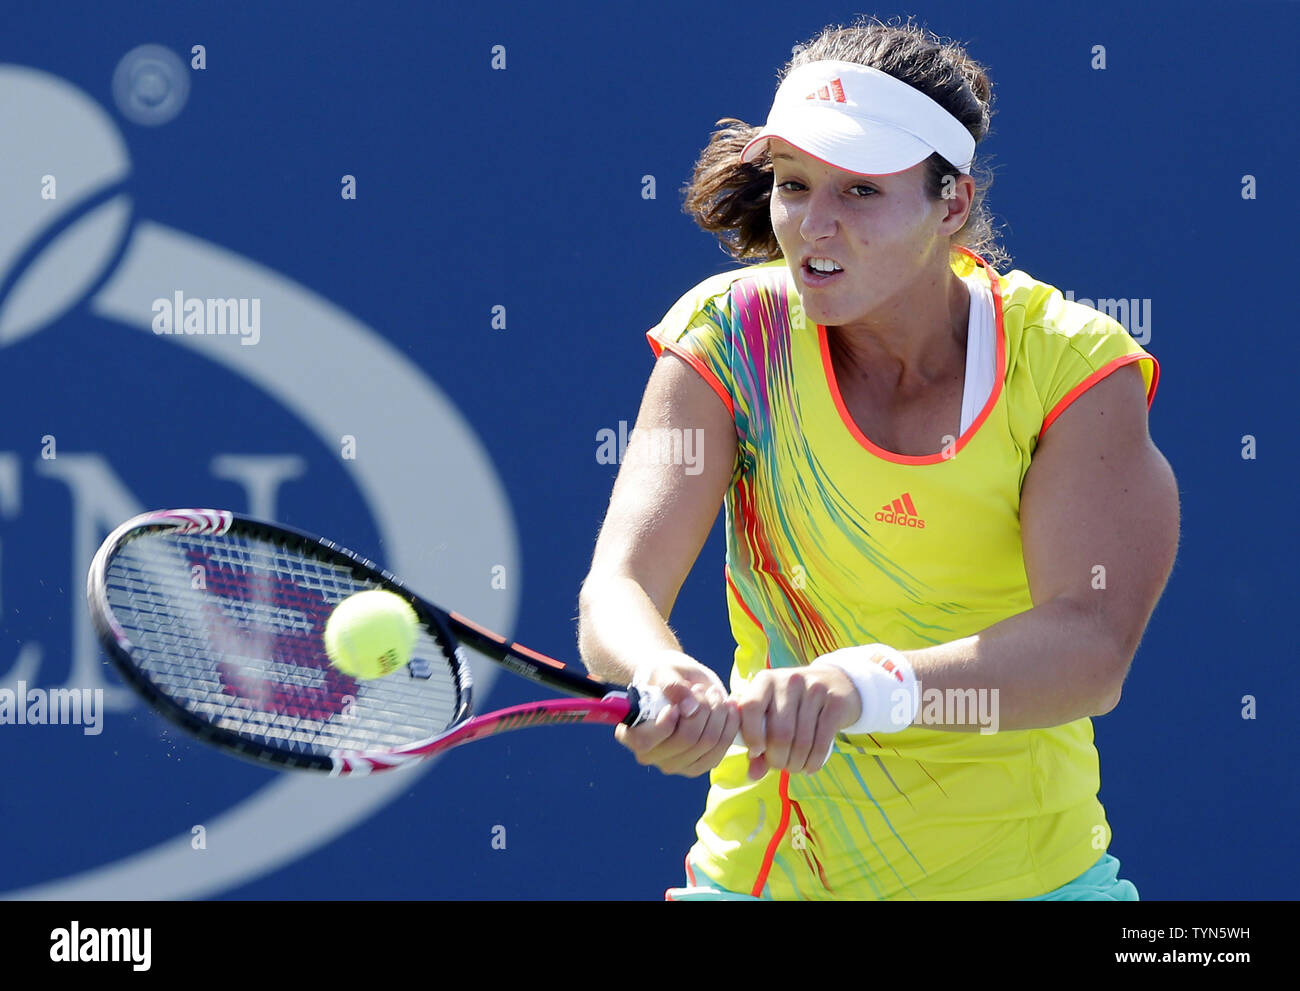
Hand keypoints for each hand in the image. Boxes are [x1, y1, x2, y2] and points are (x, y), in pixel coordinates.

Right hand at [614, 649, 739, 777]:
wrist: (680, 684)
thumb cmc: (665, 676)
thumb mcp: (664, 671)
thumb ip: (672, 685)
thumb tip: (689, 706)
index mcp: (630, 734)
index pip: (645, 741)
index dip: (664, 725)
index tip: (675, 705)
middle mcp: (649, 755)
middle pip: (685, 740)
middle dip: (701, 710)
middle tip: (702, 689)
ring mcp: (674, 764)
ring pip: (707, 744)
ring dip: (717, 715)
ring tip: (714, 695)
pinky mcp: (697, 765)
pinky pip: (720, 751)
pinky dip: (729, 727)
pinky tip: (729, 709)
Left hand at [733, 666, 860, 780]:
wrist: (835, 683)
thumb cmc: (793, 705)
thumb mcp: (772, 713)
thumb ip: (758, 742)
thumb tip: (752, 775)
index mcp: (766, 680)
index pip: (751, 707)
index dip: (751, 735)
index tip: (756, 752)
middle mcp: (790, 681)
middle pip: (779, 732)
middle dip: (777, 759)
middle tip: (780, 766)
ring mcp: (815, 690)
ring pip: (801, 741)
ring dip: (796, 764)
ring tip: (795, 768)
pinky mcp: (836, 703)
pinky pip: (822, 742)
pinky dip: (813, 761)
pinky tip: (810, 767)